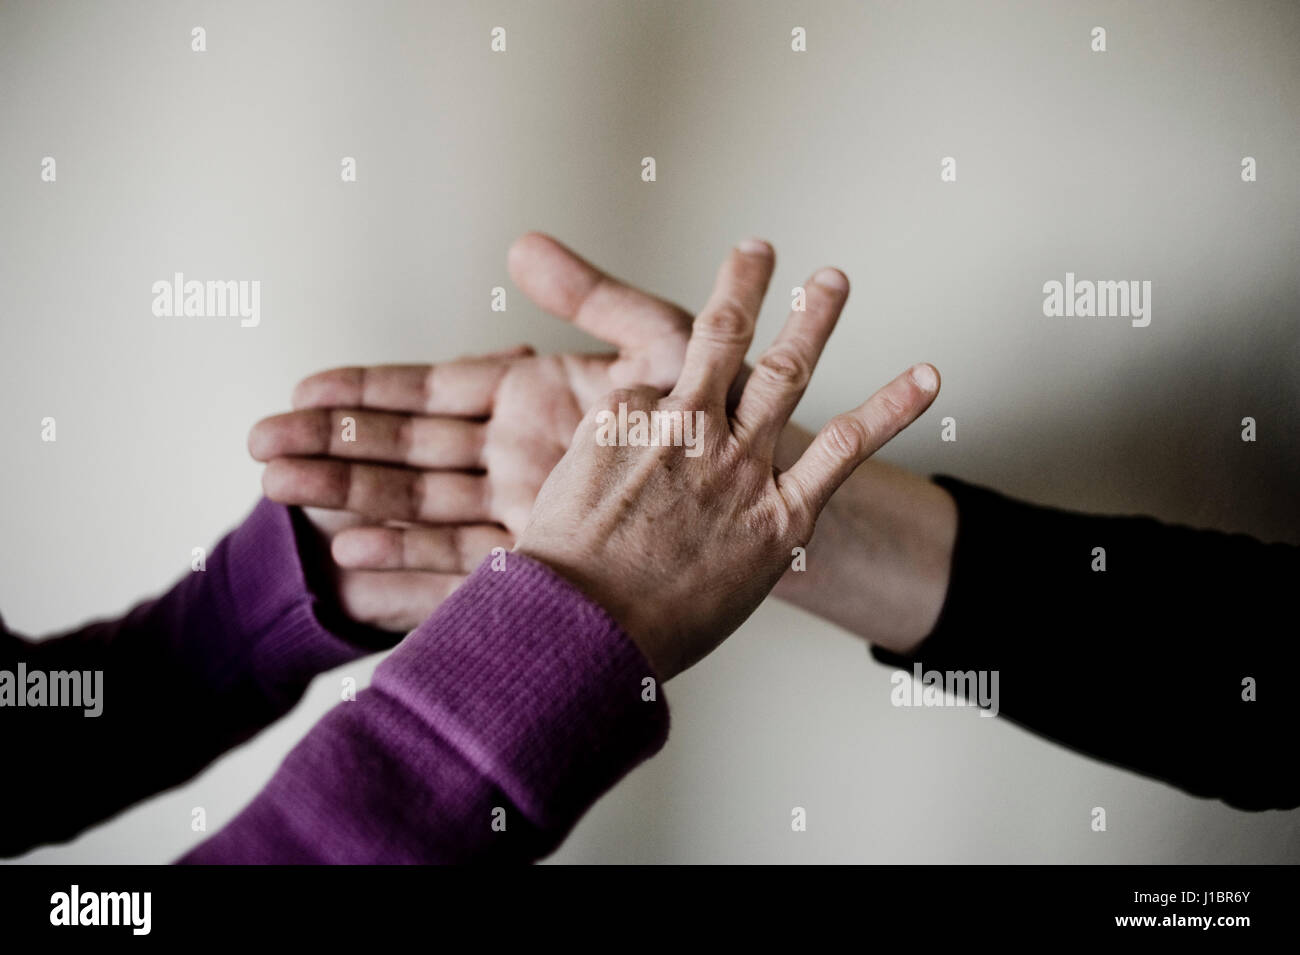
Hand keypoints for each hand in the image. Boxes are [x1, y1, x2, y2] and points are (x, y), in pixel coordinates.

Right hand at [247, 233, 693, 629]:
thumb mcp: (659, 340)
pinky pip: (464, 568)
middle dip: (336, 446)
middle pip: (409, 451)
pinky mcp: (538, 563)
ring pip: (420, 506)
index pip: (432, 393)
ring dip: (353, 501)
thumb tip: (520, 246)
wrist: (756, 485)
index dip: (369, 391)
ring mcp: (519, 511)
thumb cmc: (713, 406)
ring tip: (283, 498)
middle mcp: (512, 455)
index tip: (306, 388)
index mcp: (529, 399)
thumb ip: (593, 296)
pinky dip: (409, 565)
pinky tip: (353, 562)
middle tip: (264, 444)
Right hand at [515, 241, 939, 678]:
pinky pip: (845, 448)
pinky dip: (891, 408)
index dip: (656, 408)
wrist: (586, 632)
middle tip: (758, 249)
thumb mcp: (551, 502)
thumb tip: (625, 460)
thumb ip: (594, 468)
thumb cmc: (562, 582)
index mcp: (626, 418)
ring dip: (814, 318)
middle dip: (743, 286)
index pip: (654, 385)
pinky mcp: (782, 512)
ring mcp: (737, 464)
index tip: (653, 440)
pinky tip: (926, 377)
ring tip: (833, 281)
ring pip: (784, 370)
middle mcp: (687, 425)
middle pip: (719, 335)